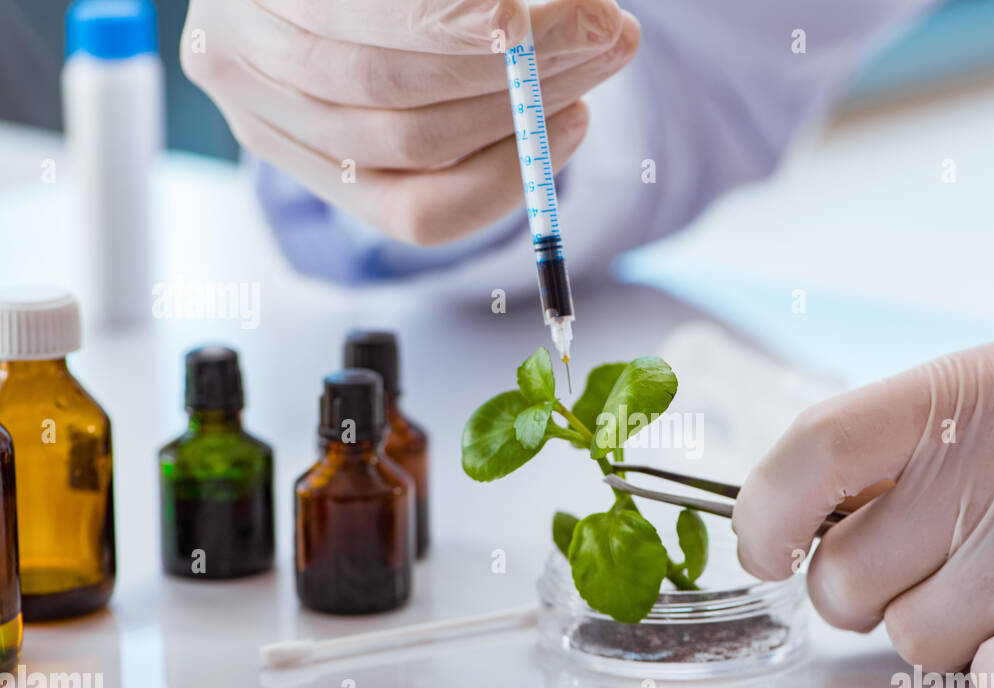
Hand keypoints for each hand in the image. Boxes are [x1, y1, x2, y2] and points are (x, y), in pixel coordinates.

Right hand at [182, 0, 638, 243]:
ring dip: (524, 117)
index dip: (452, 23)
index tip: (542, 17)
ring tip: (592, 70)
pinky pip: (418, 211)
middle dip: (520, 66)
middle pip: (392, 88)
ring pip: (415, 151)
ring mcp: (268, 126)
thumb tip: (559, 16)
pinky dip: (501, 179)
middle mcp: (235, 54)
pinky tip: (554, 131)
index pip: (358, 17)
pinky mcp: (318, 178)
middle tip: (607, 35)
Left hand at [733, 329, 993, 687]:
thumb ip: (890, 444)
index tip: (767, 548)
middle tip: (929, 568)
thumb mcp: (989, 383)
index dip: (764, 513)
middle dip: (866, 594)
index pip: (814, 449)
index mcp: (961, 393)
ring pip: (919, 641)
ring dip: (945, 632)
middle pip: (847, 580)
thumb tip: (787, 511)